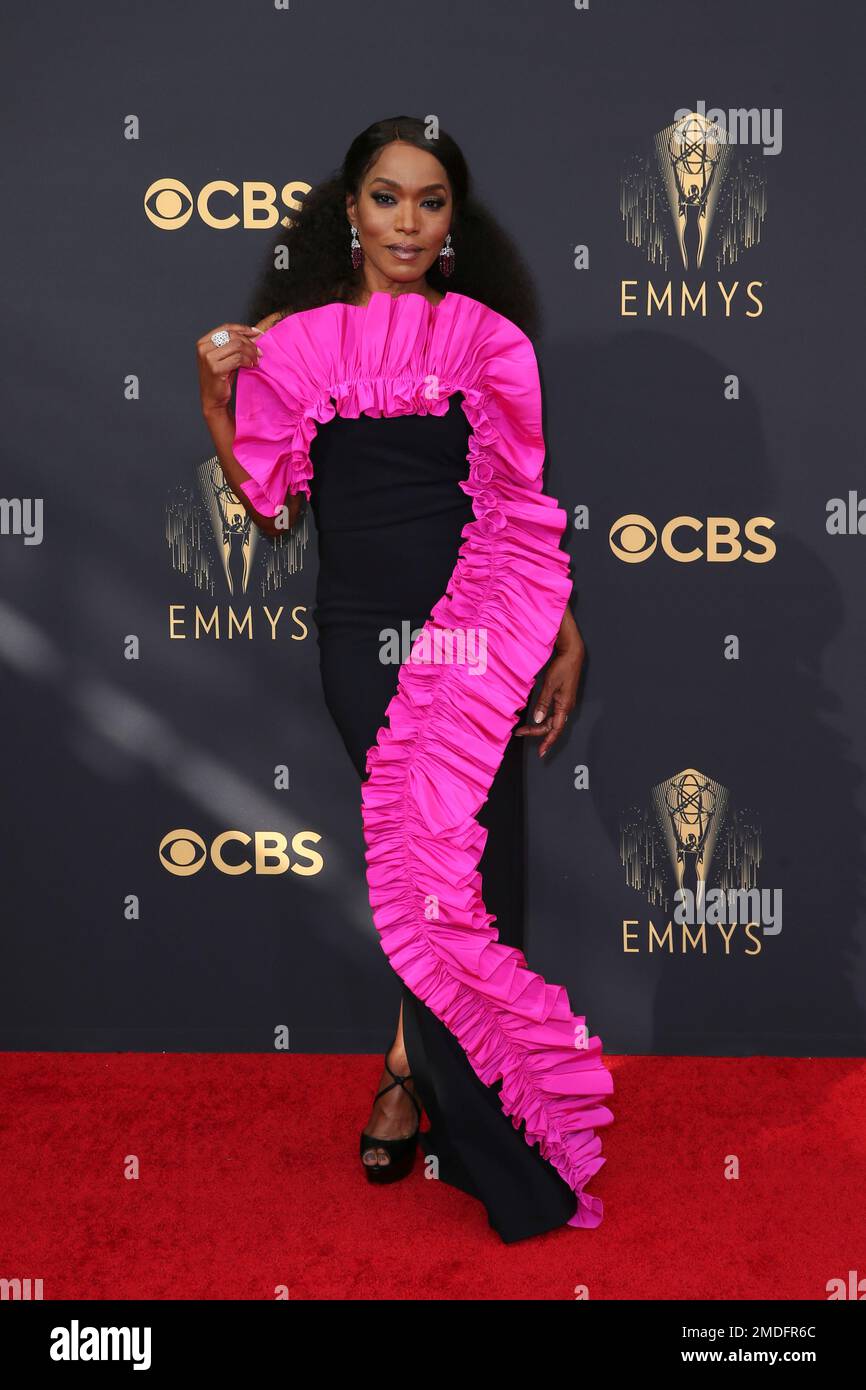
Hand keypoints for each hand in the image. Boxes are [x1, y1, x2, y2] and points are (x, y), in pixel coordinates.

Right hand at [196, 322, 263, 417]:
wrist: (213, 399)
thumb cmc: (221, 378)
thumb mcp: (226, 357)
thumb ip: (235, 345)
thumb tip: (255, 333)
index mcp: (204, 342)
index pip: (226, 328)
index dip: (243, 329)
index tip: (257, 333)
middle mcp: (203, 348)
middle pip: (233, 336)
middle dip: (249, 343)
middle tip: (259, 352)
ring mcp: (208, 358)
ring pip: (237, 346)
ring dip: (250, 353)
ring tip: (256, 360)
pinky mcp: (215, 369)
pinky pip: (237, 358)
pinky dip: (247, 361)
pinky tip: (251, 365)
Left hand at [515, 639, 583, 757]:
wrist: (572, 654)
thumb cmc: (563, 667)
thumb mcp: (550, 685)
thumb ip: (543, 703)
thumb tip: (537, 720)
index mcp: (564, 706)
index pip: (555, 729)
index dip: (547, 742)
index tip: (540, 752)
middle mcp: (566, 707)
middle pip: (552, 726)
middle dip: (537, 733)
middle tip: (520, 733)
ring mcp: (565, 702)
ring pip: (552, 721)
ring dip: (539, 727)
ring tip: (525, 729)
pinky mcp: (562, 697)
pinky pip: (553, 713)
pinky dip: (543, 718)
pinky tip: (536, 718)